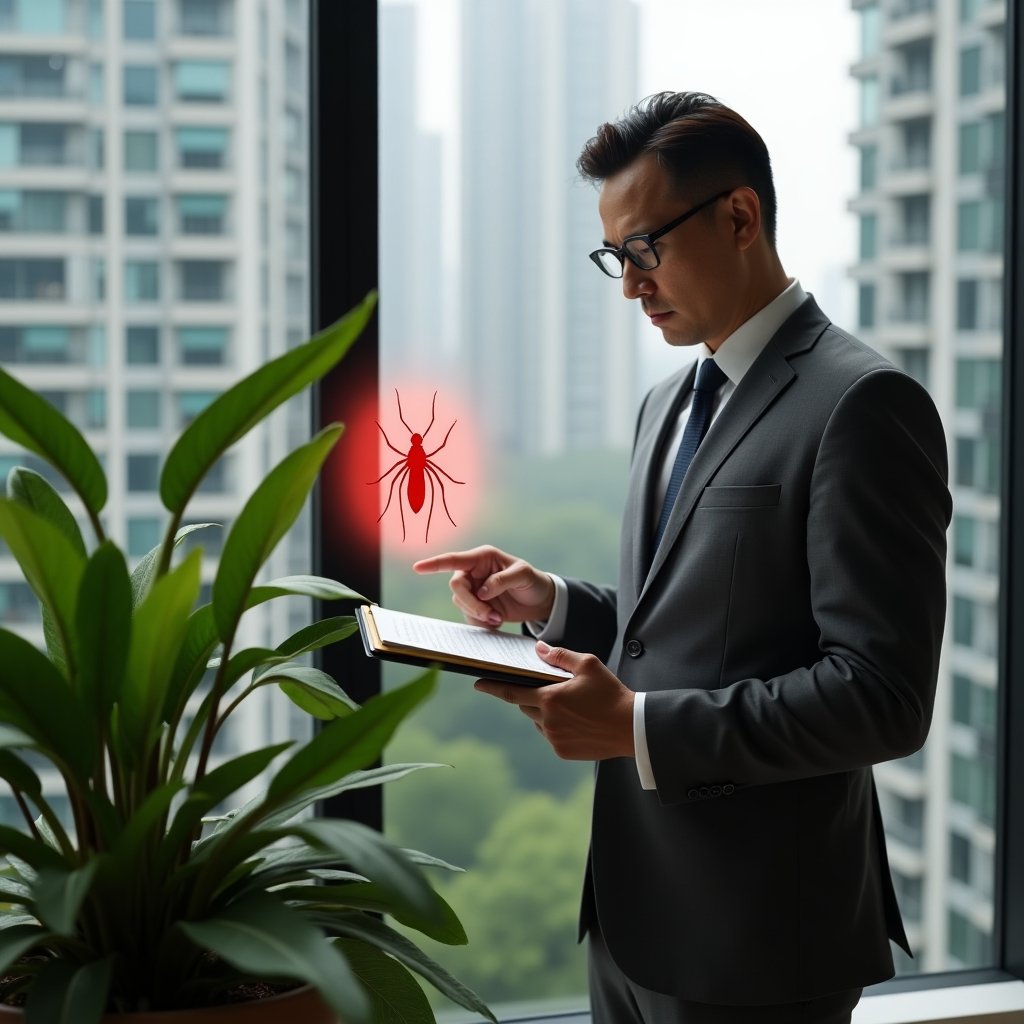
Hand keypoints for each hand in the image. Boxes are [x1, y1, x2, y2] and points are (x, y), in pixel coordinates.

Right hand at [413, 544, 555, 627]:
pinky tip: (497, 621)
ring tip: (499, 619)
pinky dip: (481, 623)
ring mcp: (473, 590)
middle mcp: (473, 572)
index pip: (454, 560)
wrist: (539, 601)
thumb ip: (501, 580)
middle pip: (457, 588)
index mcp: (482, 558)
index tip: (417, 568)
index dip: (434, 564)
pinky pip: (468, 616)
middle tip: (492, 615)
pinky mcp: (476, 606)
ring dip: (478, 615)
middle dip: (472, 604)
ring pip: (461, 604)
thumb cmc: (532, 580)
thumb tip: (481, 591)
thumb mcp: (523, 575)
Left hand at [475, 641, 635, 760]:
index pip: (511, 691)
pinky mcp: (562, 751)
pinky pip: (549, 735)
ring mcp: (553, 738)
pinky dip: (555, 726)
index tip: (477, 683)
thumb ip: (560, 656)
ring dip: (543, 712)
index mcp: (549, 698)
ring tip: (569, 705)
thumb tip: (539, 648)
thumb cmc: (611, 693)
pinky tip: (575, 721)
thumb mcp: (588, 665)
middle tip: (548, 688)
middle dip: (530, 695)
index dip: (492, 687)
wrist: (631, 727)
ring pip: (537, 721)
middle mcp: (547, 721)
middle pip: (525, 705)